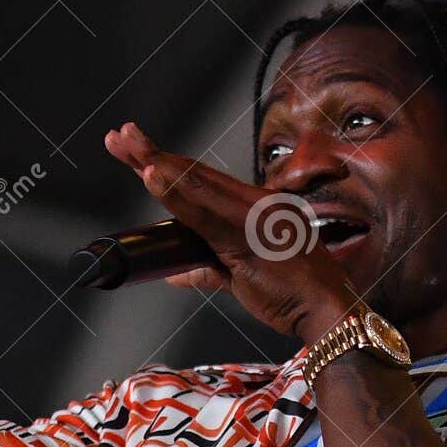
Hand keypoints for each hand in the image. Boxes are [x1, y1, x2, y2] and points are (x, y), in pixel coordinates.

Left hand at [103, 121, 357, 340]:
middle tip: (120, 136)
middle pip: (194, 176)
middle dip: (153, 154)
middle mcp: (254, 203)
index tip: (138, 154)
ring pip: (196, 186)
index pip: (202, 184)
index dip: (168, 167)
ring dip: (159, 165)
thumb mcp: (244, 279)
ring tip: (129, 147)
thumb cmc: (294, 295)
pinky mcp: (247, 235)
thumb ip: (208, 271)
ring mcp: (251, 217)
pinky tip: (153, 176)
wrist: (326, 310)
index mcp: (254, 209)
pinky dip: (178, 192)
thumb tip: (176, 274)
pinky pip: (205, 212)